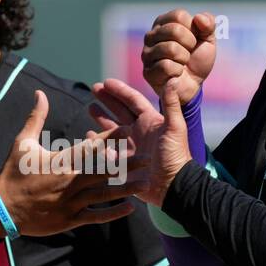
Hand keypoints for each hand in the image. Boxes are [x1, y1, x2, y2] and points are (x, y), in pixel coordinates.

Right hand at [0, 90, 149, 237]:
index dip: (110, 137)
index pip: (90, 147)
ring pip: (104, 194)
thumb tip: (40, 93)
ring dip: (126, 188)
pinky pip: (96, 216)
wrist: (2, 210)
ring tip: (144, 183)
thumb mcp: (21, 143)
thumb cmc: (12, 174)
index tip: (128, 129)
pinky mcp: (70, 218)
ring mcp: (71, 202)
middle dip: (127, 164)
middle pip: (104, 171)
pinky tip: (129, 208)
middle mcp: (69, 181)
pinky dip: (113, 213)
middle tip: (147, 158)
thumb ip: (35, 118)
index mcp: (60, 161)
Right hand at [90, 78, 190, 206]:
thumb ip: (171, 104)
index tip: (106, 82)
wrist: (173, 185)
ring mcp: (131, 147)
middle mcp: (139, 131)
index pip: (133, 101)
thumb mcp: (175, 128)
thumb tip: (172, 79)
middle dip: (107, 99)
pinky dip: (98, 143)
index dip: (120, 91)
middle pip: (120, 111)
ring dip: (101, 118)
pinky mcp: (124, 162)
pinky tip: (89, 135)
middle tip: (94, 88)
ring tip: (90, 107)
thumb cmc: (176, 156)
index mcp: (150, 121)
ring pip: (112, 128)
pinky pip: (107, 150)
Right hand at [142, 9, 217, 103]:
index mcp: (163, 23)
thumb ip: (208, 24)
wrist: (194, 84)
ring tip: (182, 63)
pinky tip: (175, 74)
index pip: (179, 15)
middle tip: (188, 53)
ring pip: (171, 48)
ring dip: (184, 58)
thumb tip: (199, 18)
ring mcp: (146, 54)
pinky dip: (178, 71)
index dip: (193, 29)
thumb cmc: (197, 59)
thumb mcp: (208, 39)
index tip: (193, 40)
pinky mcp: (147, 71)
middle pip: (174, 30)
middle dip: (190, 44)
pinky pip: (167, 66)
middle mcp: (151, 35)